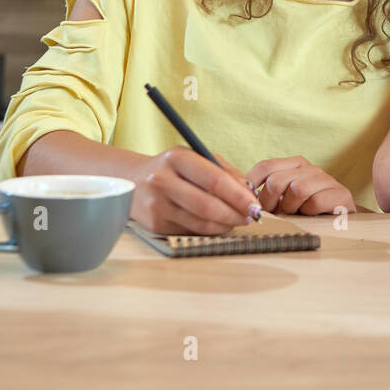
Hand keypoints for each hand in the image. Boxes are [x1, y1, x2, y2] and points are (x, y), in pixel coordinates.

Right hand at [130, 146, 259, 234]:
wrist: (134, 180)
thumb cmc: (175, 169)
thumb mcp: (197, 158)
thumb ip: (225, 172)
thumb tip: (250, 193)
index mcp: (177, 158)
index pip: (214, 180)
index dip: (238, 195)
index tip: (255, 204)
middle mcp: (162, 180)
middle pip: (208, 206)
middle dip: (235, 214)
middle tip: (250, 216)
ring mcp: (156, 205)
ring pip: (201, 223)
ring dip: (226, 225)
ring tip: (237, 220)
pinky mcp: (154, 224)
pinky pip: (191, 231)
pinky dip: (210, 230)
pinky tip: (217, 223)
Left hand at [245, 156, 356, 216]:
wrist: (341, 219)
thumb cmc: (306, 210)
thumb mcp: (283, 199)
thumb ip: (266, 194)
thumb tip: (242, 199)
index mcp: (293, 164)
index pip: (264, 167)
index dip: (252, 186)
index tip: (250, 204)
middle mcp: (309, 168)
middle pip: (276, 181)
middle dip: (271, 203)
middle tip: (277, 213)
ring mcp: (326, 179)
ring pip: (296, 190)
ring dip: (292, 208)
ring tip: (297, 213)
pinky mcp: (340, 194)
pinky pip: (314, 203)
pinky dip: (309, 213)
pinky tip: (313, 215)